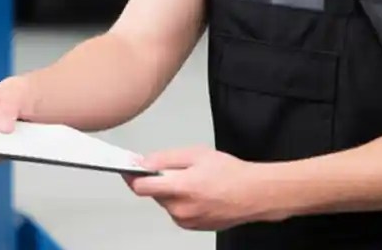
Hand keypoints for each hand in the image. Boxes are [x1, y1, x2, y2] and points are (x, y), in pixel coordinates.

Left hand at [124, 146, 275, 231]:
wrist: (254, 194)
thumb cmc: (230, 173)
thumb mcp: (196, 154)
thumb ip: (166, 159)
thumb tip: (143, 162)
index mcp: (180, 188)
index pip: (141, 187)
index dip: (131, 176)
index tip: (127, 169)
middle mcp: (180, 209)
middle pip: (154, 193)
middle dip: (159, 180)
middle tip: (177, 169)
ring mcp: (186, 220)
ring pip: (166, 202)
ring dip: (171, 191)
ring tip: (194, 181)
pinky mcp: (192, 227)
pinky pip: (177, 211)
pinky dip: (181, 201)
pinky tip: (199, 193)